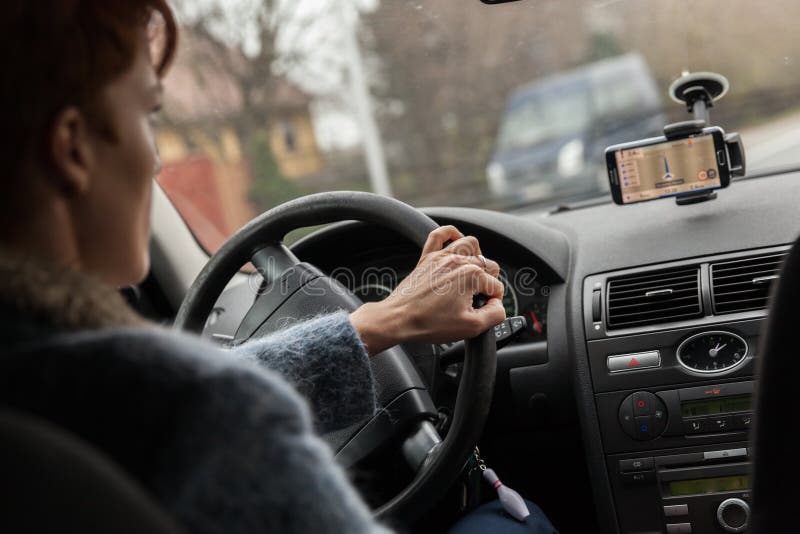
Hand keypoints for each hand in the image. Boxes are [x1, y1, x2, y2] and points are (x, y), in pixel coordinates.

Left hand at [350, 226, 505, 355]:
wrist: (399, 320)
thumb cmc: (430, 323)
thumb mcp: (472, 327)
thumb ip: (495, 314)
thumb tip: (498, 305)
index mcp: (471, 276)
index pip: (496, 286)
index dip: (494, 301)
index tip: (485, 310)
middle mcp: (458, 261)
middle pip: (487, 264)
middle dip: (488, 281)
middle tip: (478, 299)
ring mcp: (441, 256)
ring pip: (470, 244)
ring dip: (478, 256)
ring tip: (474, 274)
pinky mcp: (427, 257)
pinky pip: (439, 234)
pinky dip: (450, 234)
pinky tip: (456, 241)